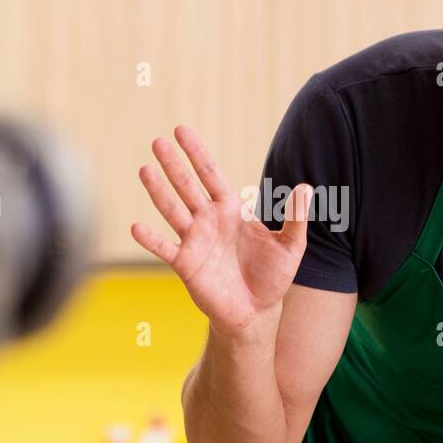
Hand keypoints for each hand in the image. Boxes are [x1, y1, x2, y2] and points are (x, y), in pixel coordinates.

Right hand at [130, 124, 311, 335]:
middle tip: (158, 141)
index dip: (197, 153)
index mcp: (231, 210)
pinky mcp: (186, 264)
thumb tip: (306, 188)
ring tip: (145, 169)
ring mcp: (194, 241)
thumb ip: (296, 219)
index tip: (181, 130)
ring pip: (172, 210)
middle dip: (173, 165)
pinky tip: (136, 227)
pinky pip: (165, 248)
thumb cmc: (272, 277)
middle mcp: (208, 220)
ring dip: (158, 191)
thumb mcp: (290, 247)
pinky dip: (150, 239)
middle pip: (187, 186)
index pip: (210, 174)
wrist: (256, 312)